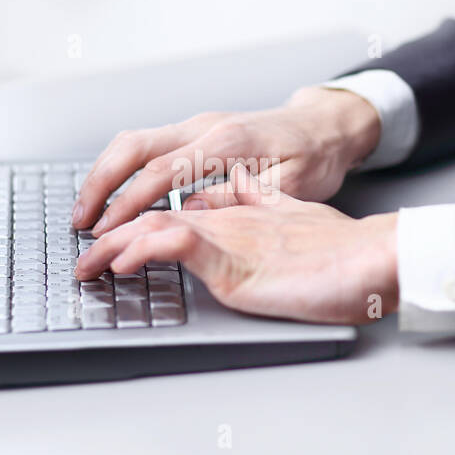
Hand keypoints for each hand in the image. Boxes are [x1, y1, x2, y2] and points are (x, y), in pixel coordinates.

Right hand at [72, 85, 381, 235]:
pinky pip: (147, 145)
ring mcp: (197, 125)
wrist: (325, 126)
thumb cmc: (314, 157)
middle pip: (134, 147)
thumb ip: (243, 197)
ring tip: (87, 210)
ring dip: (104, 173)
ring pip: (134, 142)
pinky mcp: (196, 130)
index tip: (107, 228)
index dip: (129, 202)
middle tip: (80, 220)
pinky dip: (121, 167)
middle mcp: (205, 127)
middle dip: (100, 183)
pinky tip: (112, 193)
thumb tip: (194, 209)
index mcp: (226, 142)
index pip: (161, 172)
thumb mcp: (293, 186)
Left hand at [74, 165, 398, 323]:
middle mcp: (224, 209)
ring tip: (86, 264)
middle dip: (108, 228)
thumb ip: (255, 199)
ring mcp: (228, 229)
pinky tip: (123, 263)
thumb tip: (226, 190)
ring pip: (154, 221)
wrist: (372, 256)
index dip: (131, 212)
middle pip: (151, 204)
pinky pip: (177, 242)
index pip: (170, 196)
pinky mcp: (235, 254)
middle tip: (82, 256)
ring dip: (113, 244)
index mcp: (235, 201)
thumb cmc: (339, 245)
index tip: (105, 233)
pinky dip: (144, 250)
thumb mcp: (288, 212)